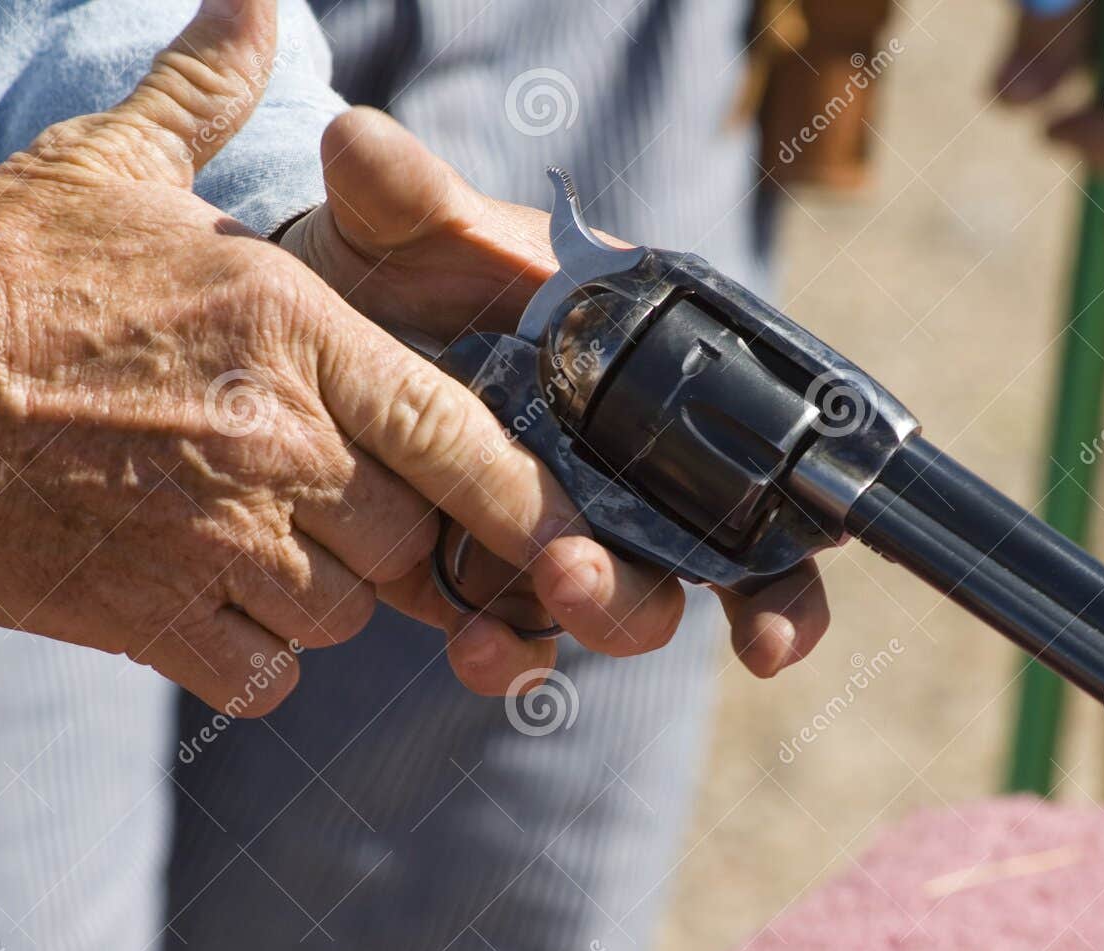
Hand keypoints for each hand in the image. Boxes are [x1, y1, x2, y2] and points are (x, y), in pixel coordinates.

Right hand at [0, 0, 678, 710]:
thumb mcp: (111, 167)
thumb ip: (204, 99)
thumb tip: (251, 4)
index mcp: (294, 335)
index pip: (458, 435)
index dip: (525, 498)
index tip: (562, 535)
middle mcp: (281, 446)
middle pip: (413, 542)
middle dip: (389, 537)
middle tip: (327, 504)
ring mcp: (221, 543)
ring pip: (344, 614)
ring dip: (318, 595)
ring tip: (250, 541)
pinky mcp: (155, 620)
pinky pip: (262, 676)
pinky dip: (250, 657)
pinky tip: (201, 604)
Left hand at [283, 108, 830, 685]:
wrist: (321, 323)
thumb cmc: (398, 263)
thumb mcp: (411, 225)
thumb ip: (409, 194)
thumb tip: (364, 143)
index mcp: (652, 385)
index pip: (758, 483)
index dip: (782, 570)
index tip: (768, 633)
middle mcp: (631, 469)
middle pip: (692, 568)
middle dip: (646, 595)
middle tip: (577, 582)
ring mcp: (568, 527)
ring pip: (615, 606)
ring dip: (577, 623)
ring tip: (497, 633)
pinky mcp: (495, 575)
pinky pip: (522, 635)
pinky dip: (507, 654)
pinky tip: (469, 649)